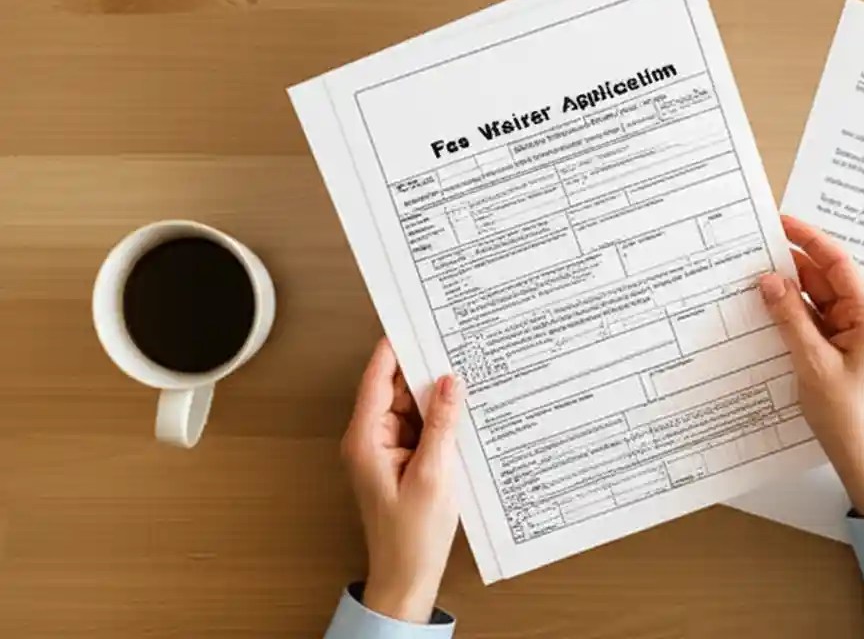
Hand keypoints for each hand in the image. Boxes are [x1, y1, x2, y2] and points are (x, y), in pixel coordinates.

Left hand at [340, 338, 460, 622]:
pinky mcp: (402, 459)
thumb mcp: (434, 474)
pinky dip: (439, 417)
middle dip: (423, 367)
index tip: (414, 320)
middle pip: (395, 387)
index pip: (377, 378)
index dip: (395, 346)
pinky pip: (420, 426)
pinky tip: (462, 409)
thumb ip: (442, 424)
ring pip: (411, 406)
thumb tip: (450, 381)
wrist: (407, 576)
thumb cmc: (411, 536)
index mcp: (365, 438)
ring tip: (465, 373)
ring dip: (435, 394)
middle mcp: (370, 438)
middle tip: (454, 342)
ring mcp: (386, 449)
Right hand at [759, 216, 863, 516]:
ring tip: (753, 282)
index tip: (782, 222)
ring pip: (818, 304)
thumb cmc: (850, 418)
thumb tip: (769, 281)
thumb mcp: (813, 364)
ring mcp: (855, 340)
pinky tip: (769, 315)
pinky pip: (816, 327)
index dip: (809, 239)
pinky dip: (794, 319)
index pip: (837, 264)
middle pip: (826, 282)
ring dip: (790, 295)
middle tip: (755, 252)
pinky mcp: (844, 357)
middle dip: (793, 266)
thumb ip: (790, 318)